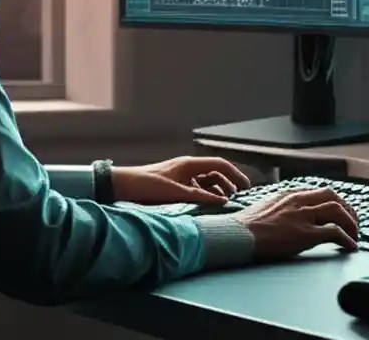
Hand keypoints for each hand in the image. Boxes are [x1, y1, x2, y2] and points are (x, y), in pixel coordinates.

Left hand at [111, 156, 251, 205]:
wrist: (122, 185)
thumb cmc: (146, 185)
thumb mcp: (175, 192)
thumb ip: (200, 197)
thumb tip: (223, 202)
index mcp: (190, 164)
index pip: (220, 164)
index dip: (235, 174)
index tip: (246, 187)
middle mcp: (188, 167)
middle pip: (215, 172)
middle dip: (228, 183)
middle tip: (238, 197)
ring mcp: (181, 175)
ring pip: (206, 181)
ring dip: (217, 190)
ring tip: (224, 203)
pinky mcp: (174, 184)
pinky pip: (196, 187)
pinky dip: (205, 195)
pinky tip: (206, 204)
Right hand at [235, 187, 359, 259]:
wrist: (235, 235)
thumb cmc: (244, 226)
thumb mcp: (265, 207)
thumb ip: (281, 207)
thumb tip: (288, 215)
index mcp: (289, 194)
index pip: (321, 191)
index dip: (336, 201)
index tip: (342, 210)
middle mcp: (299, 201)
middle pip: (334, 197)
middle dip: (348, 209)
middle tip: (353, 222)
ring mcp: (303, 216)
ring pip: (338, 211)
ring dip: (351, 224)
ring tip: (354, 235)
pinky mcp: (305, 234)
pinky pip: (334, 233)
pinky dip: (347, 239)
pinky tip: (350, 246)